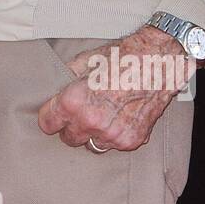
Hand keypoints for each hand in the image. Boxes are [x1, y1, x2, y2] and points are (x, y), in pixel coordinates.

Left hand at [38, 24, 198, 151]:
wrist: (156, 61)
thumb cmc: (121, 58)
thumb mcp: (84, 61)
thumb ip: (64, 81)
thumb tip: (52, 93)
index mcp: (74, 101)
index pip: (48, 124)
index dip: (51, 117)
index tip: (55, 115)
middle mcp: (91, 121)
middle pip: (69, 138)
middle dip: (72, 126)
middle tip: (83, 112)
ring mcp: (112, 134)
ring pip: (91, 144)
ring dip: (93, 133)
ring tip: (104, 113)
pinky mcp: (131, 140)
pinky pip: (113, 145)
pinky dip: (114, 135)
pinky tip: (120, 117)